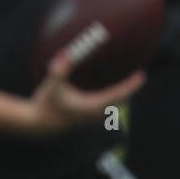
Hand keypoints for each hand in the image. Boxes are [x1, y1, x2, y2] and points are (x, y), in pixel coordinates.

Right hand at [27, 50, 144, 133]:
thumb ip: (60, 69)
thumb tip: (67, 53)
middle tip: (138, 74)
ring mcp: (91, 117)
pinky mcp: (86, 117)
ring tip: (128, 80)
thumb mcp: (52, 86)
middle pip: (119, 99)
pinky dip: (111, 96)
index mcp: (91, 106)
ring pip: (112, 104)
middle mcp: (95, 113)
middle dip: (129, 87)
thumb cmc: (45, 105)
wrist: (37, 124)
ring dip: (120, 92)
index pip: (118, 95)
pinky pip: (105, 105)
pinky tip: (108, 89)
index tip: (142, 75)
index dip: (131, 85)